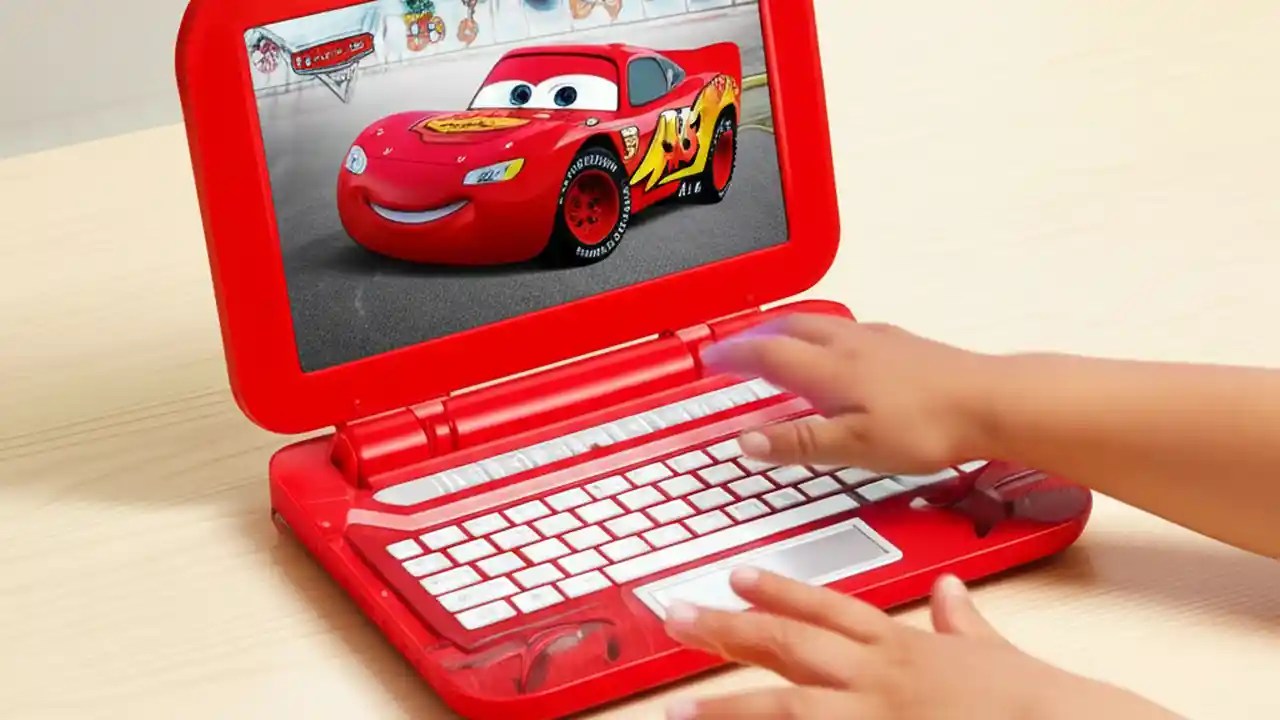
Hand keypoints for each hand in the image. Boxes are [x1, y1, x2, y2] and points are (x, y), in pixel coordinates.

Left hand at [662, 569, 1182, 719]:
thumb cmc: (1038, 700)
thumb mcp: (994, 652)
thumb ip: (962, 623)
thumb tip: (949, 593)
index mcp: (903, 649)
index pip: (829, 609)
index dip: (779, 591)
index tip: (737, 576)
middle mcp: (881, 679)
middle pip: (789, 648)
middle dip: (727, 632)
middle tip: (674, 617)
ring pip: (788, 708)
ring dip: (729, 706)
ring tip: (677, 707)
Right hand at [700, 315, 998, 474]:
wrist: (991, 402)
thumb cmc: (927, 426)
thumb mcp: (854, 446)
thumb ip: (800, 442)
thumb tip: (747, 439)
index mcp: (828, 369)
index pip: (766, 354)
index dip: (734, 356)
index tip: (711, 358)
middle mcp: (849, 345)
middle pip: (789, 328)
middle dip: (755, 335)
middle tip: (735, 346)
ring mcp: (879, 340)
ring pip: (820, 325)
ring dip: (788, 330)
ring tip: (777, 341)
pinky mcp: (903, 344)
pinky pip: (848, 330)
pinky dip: (823, 335)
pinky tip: (839, 351)